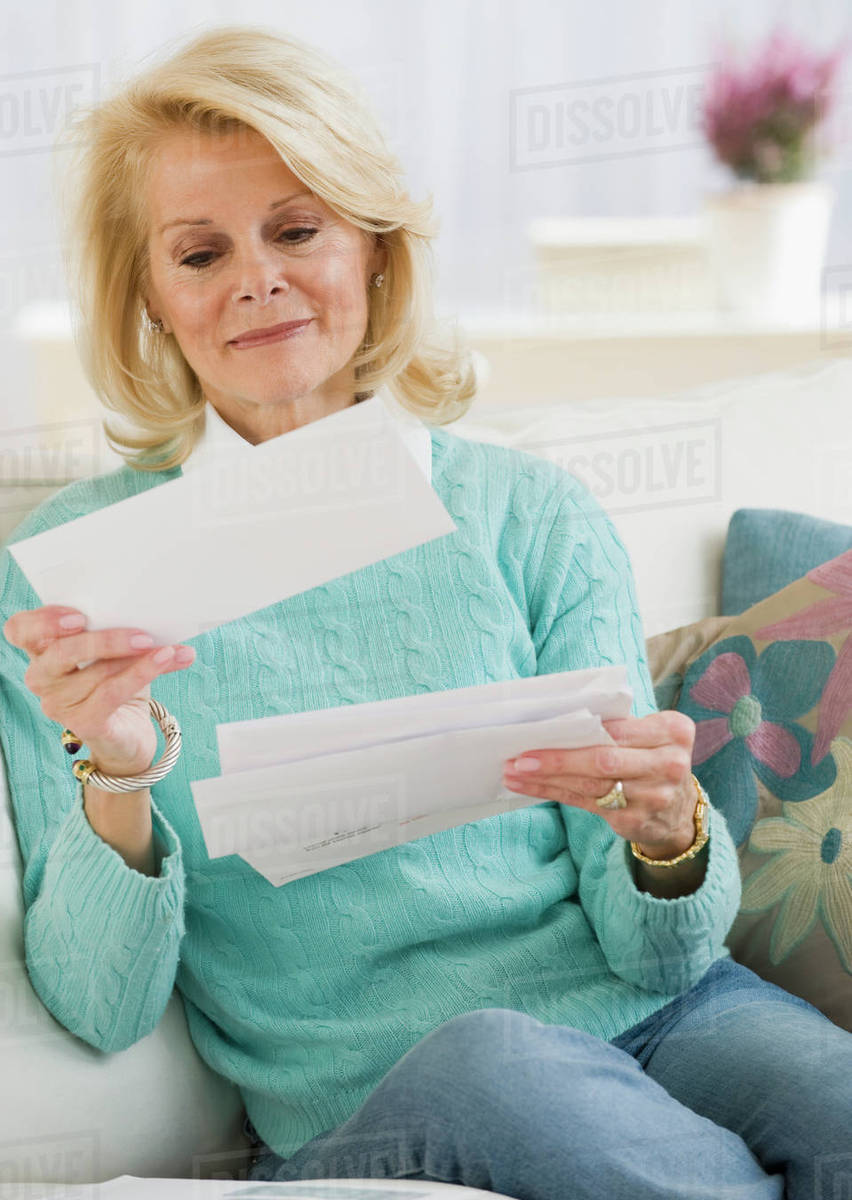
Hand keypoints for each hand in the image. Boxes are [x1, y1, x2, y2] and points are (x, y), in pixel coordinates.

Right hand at [3, 605, 195, 777]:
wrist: (128, 734)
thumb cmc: (116, 682)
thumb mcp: (116, 651)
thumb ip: (123, 630)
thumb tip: (161, 617)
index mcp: (43, 651)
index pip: (20, 630)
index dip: (42, 620)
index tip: (79, 616)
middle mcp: (42, 678)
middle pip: (58, 653)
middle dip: (102, 641)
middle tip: (143, 635)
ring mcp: (59, 704)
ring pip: (95, 673)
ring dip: (137, 658)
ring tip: (168, 650)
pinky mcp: (82, 723)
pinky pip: (111, 693)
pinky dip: (141, 675)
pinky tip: (165, 662)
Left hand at [502, 710, 698, 857]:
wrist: (677, 811)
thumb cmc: (651, 759)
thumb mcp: (649, 735)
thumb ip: (617, 725)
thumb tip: (557, 719)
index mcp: (673, 732)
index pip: (618, 729)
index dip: (579, 731)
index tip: (543, 729)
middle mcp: (669, 765)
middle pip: (603, 760)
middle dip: (557, 759)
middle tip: (520, 758)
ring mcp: (653, 797)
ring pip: (589, 785)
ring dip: (547, 779)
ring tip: (515, 772)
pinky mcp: (633, 820)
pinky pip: (584, 804)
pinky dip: (553, 793)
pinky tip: (529, 788)